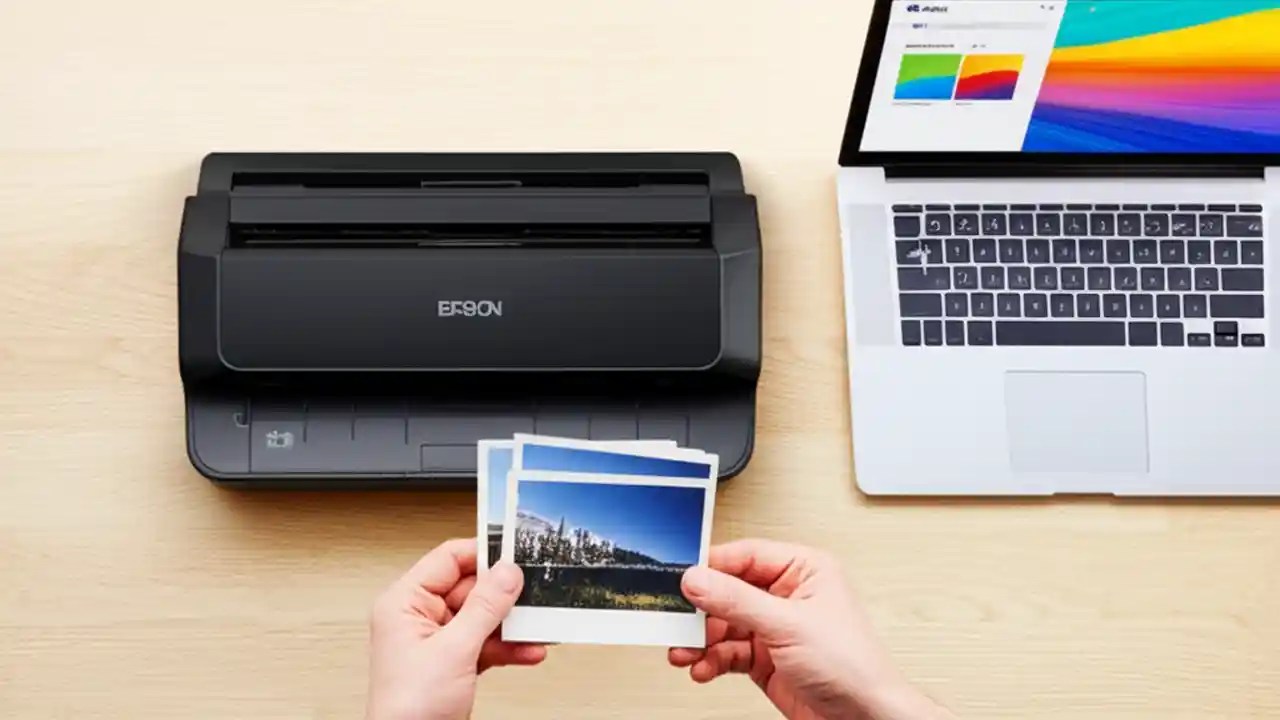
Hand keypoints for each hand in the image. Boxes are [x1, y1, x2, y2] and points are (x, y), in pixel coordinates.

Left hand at [366, 539, 547, 719]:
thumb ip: (483, 609)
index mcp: (404, 604)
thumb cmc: (407, 711)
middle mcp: (419, 618)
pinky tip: (529, 650)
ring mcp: (438, 642)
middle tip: (534, 594)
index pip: (448, 560)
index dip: (483, 554)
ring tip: (538, 625)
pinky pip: (487, 644)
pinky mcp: (454, 664)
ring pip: (483, 618)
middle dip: (505, 596)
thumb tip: (506, 573)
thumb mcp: (453, 651)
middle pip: (471, 588)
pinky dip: (509, 648)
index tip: (516, 554)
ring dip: (512, 625)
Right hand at [669, 540, 951, 719]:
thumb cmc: (853, 666)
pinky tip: (703, 668)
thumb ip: (737, 600)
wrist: (864, 718)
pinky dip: (711, 660)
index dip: (711, 566)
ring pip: (723, 624)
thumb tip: (698, 578)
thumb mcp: (788, 625)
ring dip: (701, 640)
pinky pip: (728, 651)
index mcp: (803, 570)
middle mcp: (787, 595)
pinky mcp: (765, 657)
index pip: (746, 556)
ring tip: (685, 653)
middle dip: (701, 611)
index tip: (681, 578)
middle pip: (728, 591)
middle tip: (677, 623)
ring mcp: (774, 627)